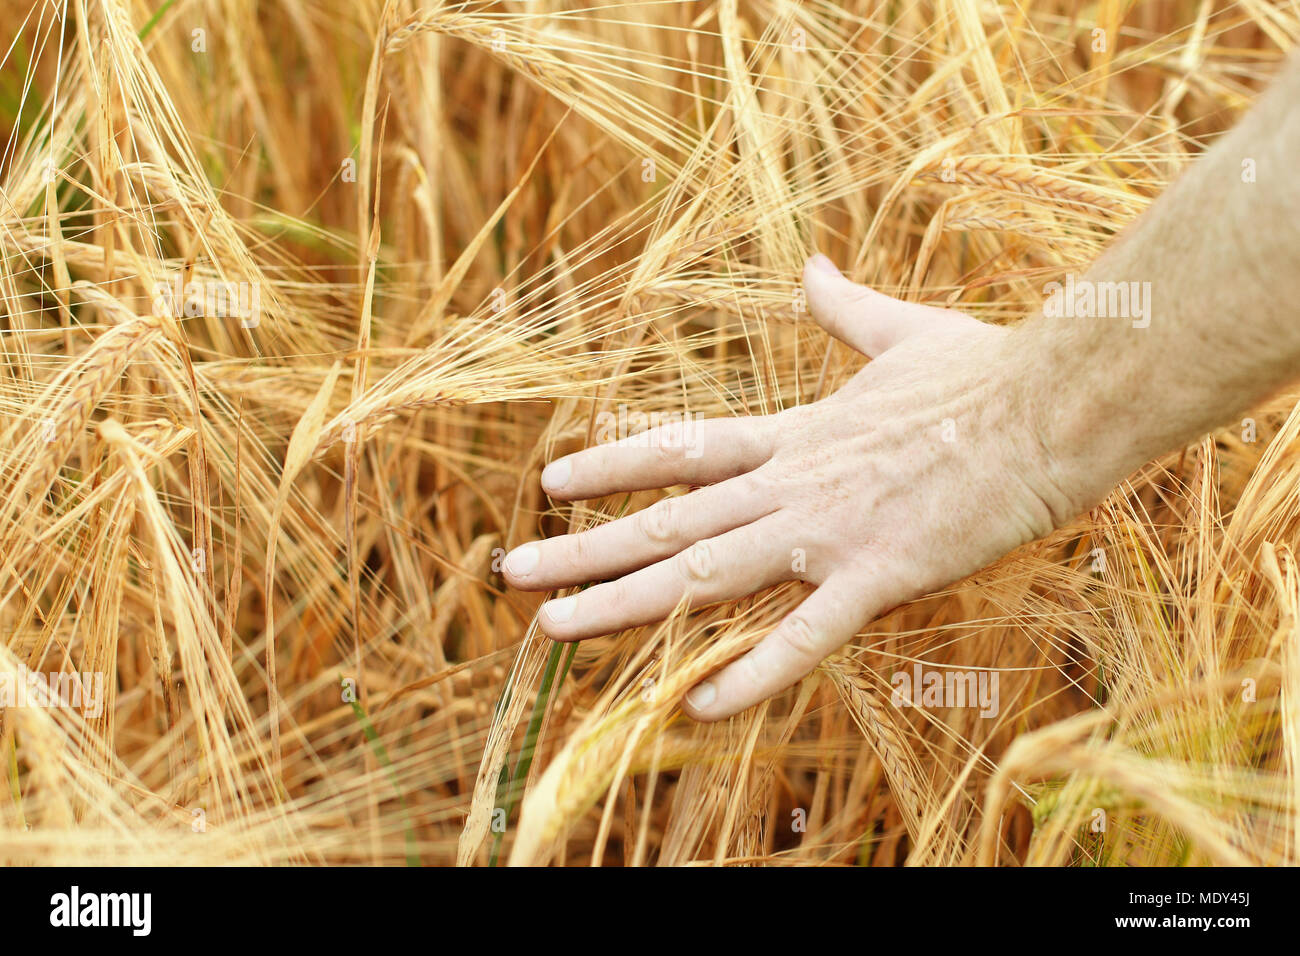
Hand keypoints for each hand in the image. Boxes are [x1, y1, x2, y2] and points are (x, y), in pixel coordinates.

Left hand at [503, 254, 1090, 720]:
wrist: (1053, 402)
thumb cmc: (986, 370)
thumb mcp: (902, 331)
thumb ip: (844, 309)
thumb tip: (813, 266)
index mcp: (796, 436)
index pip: (681, 449)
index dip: (611, 465)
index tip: (548, 481)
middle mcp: (792, 484)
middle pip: (668, 520)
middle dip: (583, 548)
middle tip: (509, 572)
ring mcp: (829, 531)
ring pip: (705, 573)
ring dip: (623, 604)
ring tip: (552, 628)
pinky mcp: (881, 573)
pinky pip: (804, 636)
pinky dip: (750, 674)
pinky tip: (693, 708)